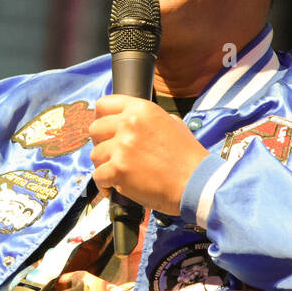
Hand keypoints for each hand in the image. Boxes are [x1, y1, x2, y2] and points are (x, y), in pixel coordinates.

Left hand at [89, 95, 210, 215]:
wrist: (196, 183)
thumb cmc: (189, 158)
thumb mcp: (174, 124)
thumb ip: (150, 120)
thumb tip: (136, 124)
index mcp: (142, 110)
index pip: (104, 104)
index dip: (101, 117)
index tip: (104, 129)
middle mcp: (129, 124)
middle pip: (95, 129)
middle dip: (100, 143)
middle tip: (111, 155)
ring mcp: (122, 147)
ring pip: (95, 154)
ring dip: (104, 165)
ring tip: (118, 173)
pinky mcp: (118, 169)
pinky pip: (98, 176)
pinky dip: (105, 184)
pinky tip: (115, 187)